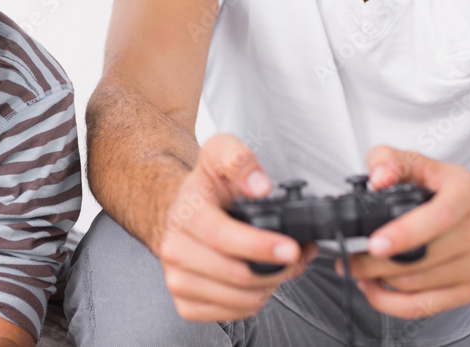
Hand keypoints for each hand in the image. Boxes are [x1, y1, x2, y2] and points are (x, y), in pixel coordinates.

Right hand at [158, 133, 317, 321]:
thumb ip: (239, 160)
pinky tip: (255, 282)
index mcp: (186, 212)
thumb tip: (259, 185)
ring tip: (276, 266)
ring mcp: (177, 278)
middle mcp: (175, 247)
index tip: (290, 248)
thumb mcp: (220, 154)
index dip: (260, 246)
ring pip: (236, 299)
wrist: (182, 211)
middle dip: (275, 269)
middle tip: (293, 255)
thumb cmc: (207, 188)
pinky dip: (251, 302)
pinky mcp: (184, 302)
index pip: (221, 236)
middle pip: (235, 274)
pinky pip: (229, 315)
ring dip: (267, 287)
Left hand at [343, 146, 469, 318]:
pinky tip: (374, 288)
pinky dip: (391, 302)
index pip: (437, 218)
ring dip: (377, 280)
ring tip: (357, 268)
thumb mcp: (430, 165)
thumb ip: (394, 161)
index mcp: (468, 198)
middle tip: (347, 255)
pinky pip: (424, 307)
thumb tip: (377, 177)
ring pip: (416, 284)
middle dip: (372, 261)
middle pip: (419, 258)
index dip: (404, 233)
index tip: (375, 242)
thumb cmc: (465, 194)